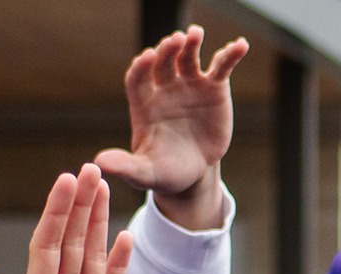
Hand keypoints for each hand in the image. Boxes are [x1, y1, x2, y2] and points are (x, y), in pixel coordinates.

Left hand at [0, 164, 135, 273]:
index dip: (55, 214)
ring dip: (98, 221)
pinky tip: (125, 235)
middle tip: (89, 169)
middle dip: (79, 205)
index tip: (64, 182)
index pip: (47, 247)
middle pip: (72, 241)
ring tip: (104, 187)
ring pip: (94, 255)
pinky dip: (121, 260)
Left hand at [93, 26, 247, 231]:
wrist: (194, 172)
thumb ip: (125, 166)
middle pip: (162, 62)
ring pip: (188, 57)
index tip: (147, 58)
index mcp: (144, 104)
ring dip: (191, 44)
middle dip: (166, 50)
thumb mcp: (144, 173)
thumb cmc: (164, 171)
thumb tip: (99, 163)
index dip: (141, 67)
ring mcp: (189, 85)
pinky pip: (221, 66)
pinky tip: (241, 45)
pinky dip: (231, 54)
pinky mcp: (213, 87)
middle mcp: (164, 88)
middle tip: (174, 40)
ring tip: (195, 34)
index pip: (137, 79)